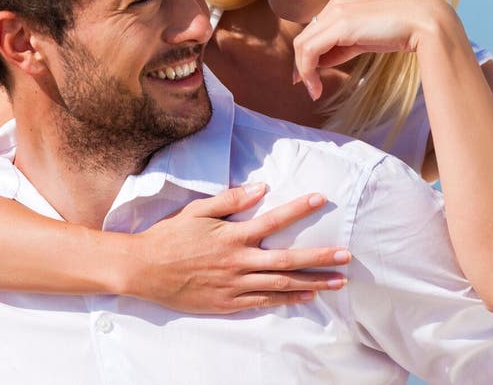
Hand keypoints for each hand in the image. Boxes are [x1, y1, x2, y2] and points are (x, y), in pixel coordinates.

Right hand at [130, 184, 349, 312]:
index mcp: (233, 235)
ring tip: (337, 281)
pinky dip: (288, 299)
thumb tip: (261, 187)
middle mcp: (239, 261)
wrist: (145, 269)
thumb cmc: (171, 235)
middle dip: (319, 257)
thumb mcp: (198, 210)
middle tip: (346, 255)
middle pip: (287, 259)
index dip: (299, 209)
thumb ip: (231, 199)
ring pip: (282, 284)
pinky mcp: (229, 303)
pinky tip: (306, 296)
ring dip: (312, 282)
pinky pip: (265, 301)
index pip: (273, 219)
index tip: (320, 198)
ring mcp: (236, 285)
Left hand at [293, 0, 449, 99]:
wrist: (423, 20)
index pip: (315, 30)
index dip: (307, 55)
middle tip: (307, 87)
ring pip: (303, 44)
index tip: (308, 77)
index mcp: (341, 3)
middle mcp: (335, 4)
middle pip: (305, 37)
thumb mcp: (365, 38)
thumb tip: (321, 62)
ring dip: (303, 71)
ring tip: (313, 91)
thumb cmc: (400, 30)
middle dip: (301, 65)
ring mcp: (336, 12)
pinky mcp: (339, 25)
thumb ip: (344, 45)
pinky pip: (310, 50)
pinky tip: (316, 86)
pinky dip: (307, 70)